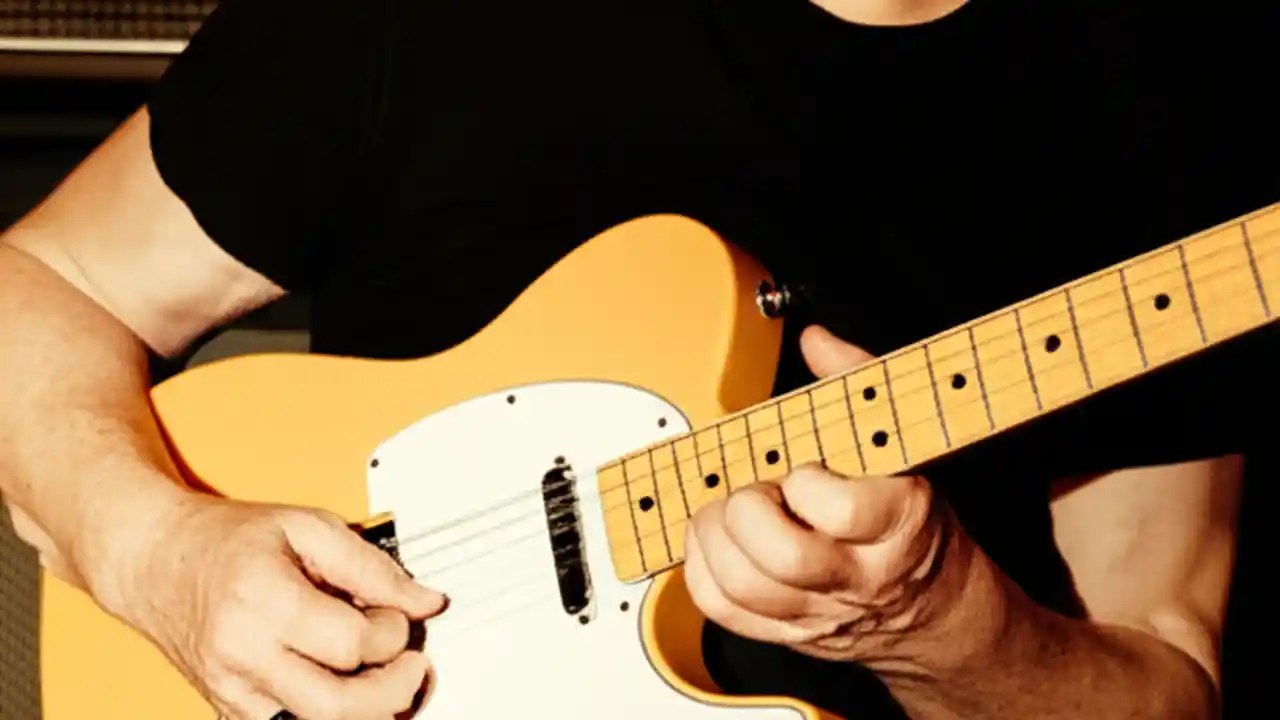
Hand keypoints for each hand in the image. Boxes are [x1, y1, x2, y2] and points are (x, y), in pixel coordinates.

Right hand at [110, 494, 446, 719]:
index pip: (351, 645)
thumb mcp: (307, 526)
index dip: (393, 634)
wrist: (156, 559)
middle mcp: (243, 655)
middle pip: (338, 706)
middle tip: (410, 663)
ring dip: (366, 710)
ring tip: (380, 677)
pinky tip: (346, 689)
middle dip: (394, 689)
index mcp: (263, 600)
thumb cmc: (227, 540)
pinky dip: (331, 715)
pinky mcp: (230, 710)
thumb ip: (371, 566)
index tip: (398, 616)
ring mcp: (233, 691)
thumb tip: (424, 601)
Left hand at [684, 326, 994, 669]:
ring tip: (725, 511)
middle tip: (751, 490)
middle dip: (748, 513)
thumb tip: (816, 340)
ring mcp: (819, 611)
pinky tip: (714, 542)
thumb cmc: (906, 515)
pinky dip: (700, 570)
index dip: (805, 484)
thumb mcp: (899, 443)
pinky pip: (723, 610)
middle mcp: (858, 576)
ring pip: (745, 587)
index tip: (800, 466)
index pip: (842, 512)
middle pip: (785, 559)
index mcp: (897, 522)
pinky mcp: (786, 632)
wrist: (928, 601)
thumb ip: (857, 383)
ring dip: (715, 539)